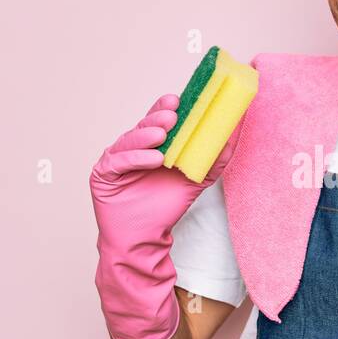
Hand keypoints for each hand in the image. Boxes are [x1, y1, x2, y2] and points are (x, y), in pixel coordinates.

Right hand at [89, 94, 244, 338]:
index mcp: (151, 145)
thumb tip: (235, 134)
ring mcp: (116, 160)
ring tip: (163, 134)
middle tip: (173, 113)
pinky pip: (118, 161)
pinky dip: (135, 157)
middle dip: (158, 118)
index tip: (179, 98)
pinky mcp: (103, 175)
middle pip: (144, 126)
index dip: (166, 108)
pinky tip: (152, 158)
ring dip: (146, 135)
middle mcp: (132, 148)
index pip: (158, 121)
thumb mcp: (196, 180)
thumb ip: (214, 159)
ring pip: (129, 140)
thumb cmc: (164, 208)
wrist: (143, 240)